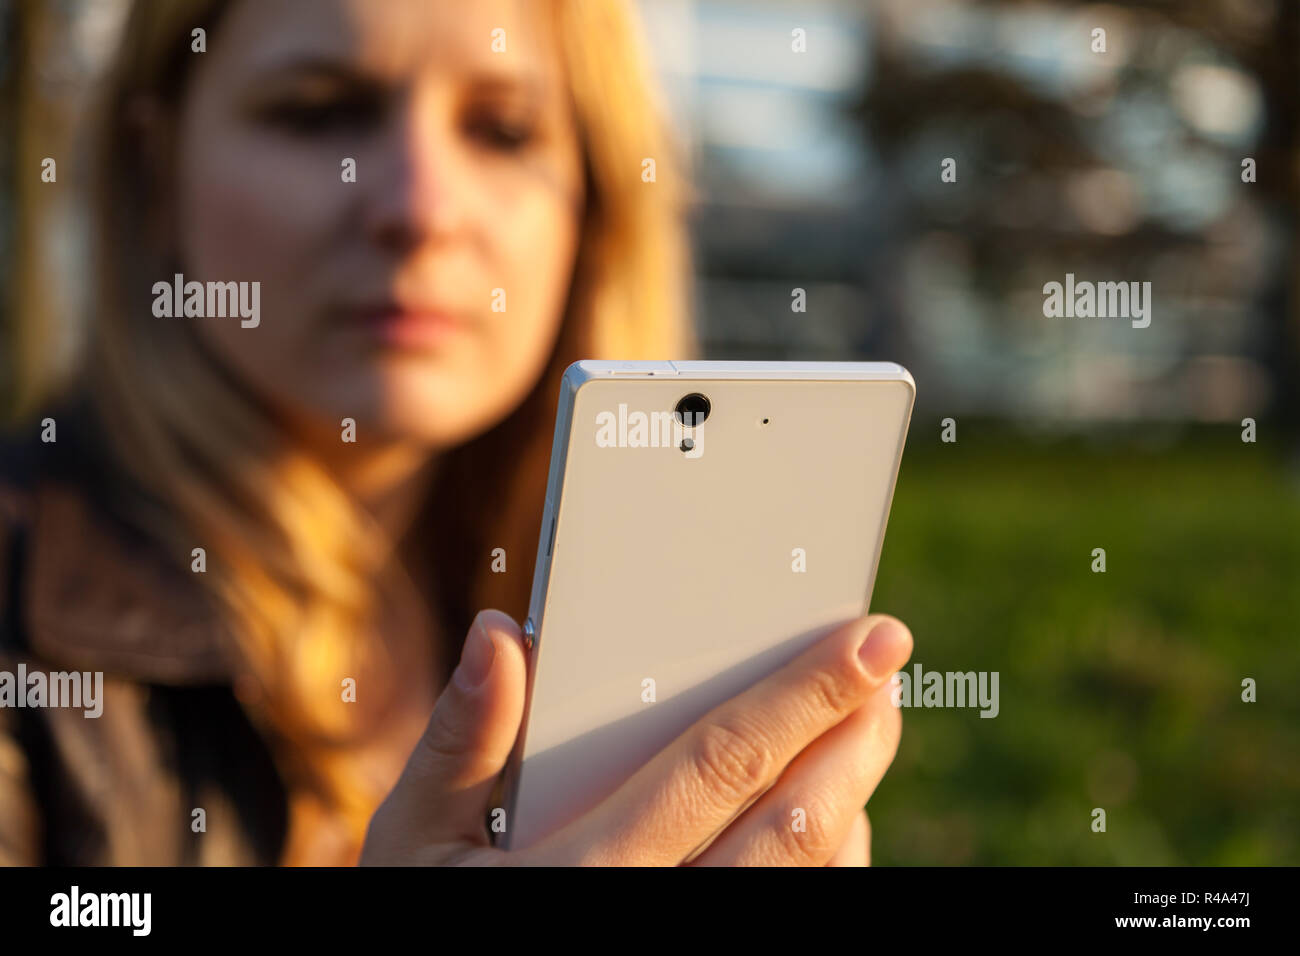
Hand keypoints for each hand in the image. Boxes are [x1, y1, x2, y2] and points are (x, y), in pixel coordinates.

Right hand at [360, 609, 911, 865]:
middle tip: (887, 663)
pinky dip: (829, 857)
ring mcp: (697, 946)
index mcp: (588, 875)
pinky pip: (802, 911)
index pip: (721, 764)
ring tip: (862, 724)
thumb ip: (461, 741)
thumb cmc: (432, 917)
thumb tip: (502, 635)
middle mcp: (660, 915)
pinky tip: (823, 811)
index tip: (871, 637)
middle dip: (857, 735)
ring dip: (853, 794)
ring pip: (814, 877)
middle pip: (799, 824)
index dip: (806, 694)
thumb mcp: (415, 842)